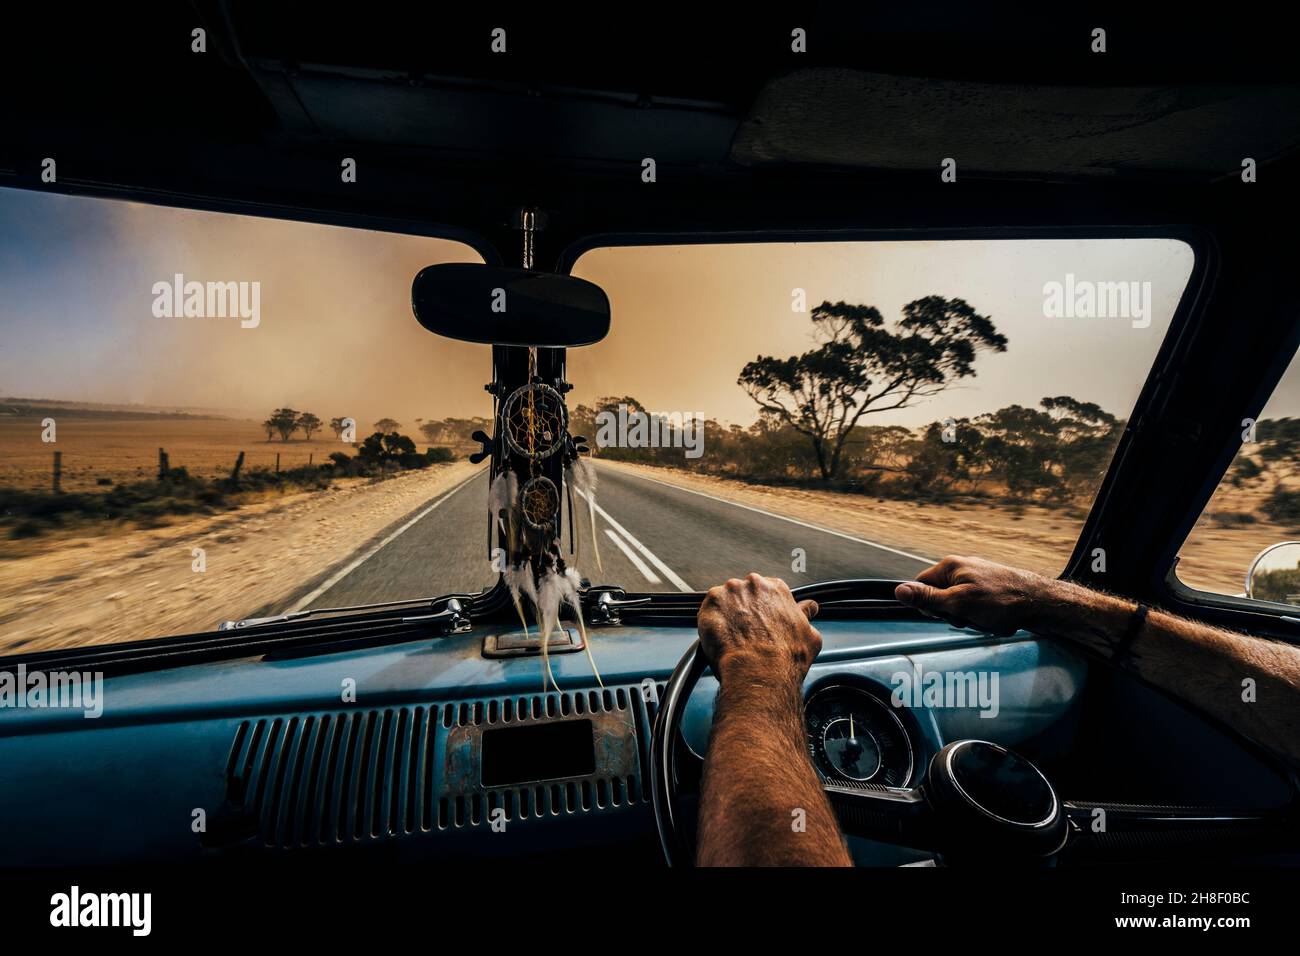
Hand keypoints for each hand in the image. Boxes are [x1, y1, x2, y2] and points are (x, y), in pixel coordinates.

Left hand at [697, 573, 821, 686]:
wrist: (759, 671)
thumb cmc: (785, 657)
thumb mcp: (809, 635)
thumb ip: (806, 615)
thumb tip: (810, 608)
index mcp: (777, 588)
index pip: (767, 592)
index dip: (763, 610)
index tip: (761, 623)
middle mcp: (753, 584)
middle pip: (744, 594)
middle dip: (744, 611)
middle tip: (746, 633)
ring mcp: (730, 592)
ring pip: (725, 601)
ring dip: (727, 616)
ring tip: (733, 639)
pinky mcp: (710, 605)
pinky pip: (708, 611)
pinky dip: (712, 623)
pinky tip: (721, 639)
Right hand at [894, 555, 1048, 635]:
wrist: (1041, 603)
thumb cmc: (1002, 601)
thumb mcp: (958, 603)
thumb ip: (927, 598)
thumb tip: (898, 591)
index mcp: (950, 566)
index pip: (921, 586)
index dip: (929, 605)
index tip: (946, 613)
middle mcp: (963, 567)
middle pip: (940, 597)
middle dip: (954, 614)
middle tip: (971, 617)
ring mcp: (978, 577)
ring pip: (960, 605)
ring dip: (971, 618)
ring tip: (988, 619)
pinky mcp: (992, 588)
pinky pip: (977, 606)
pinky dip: (985, 617)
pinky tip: (997, 619)